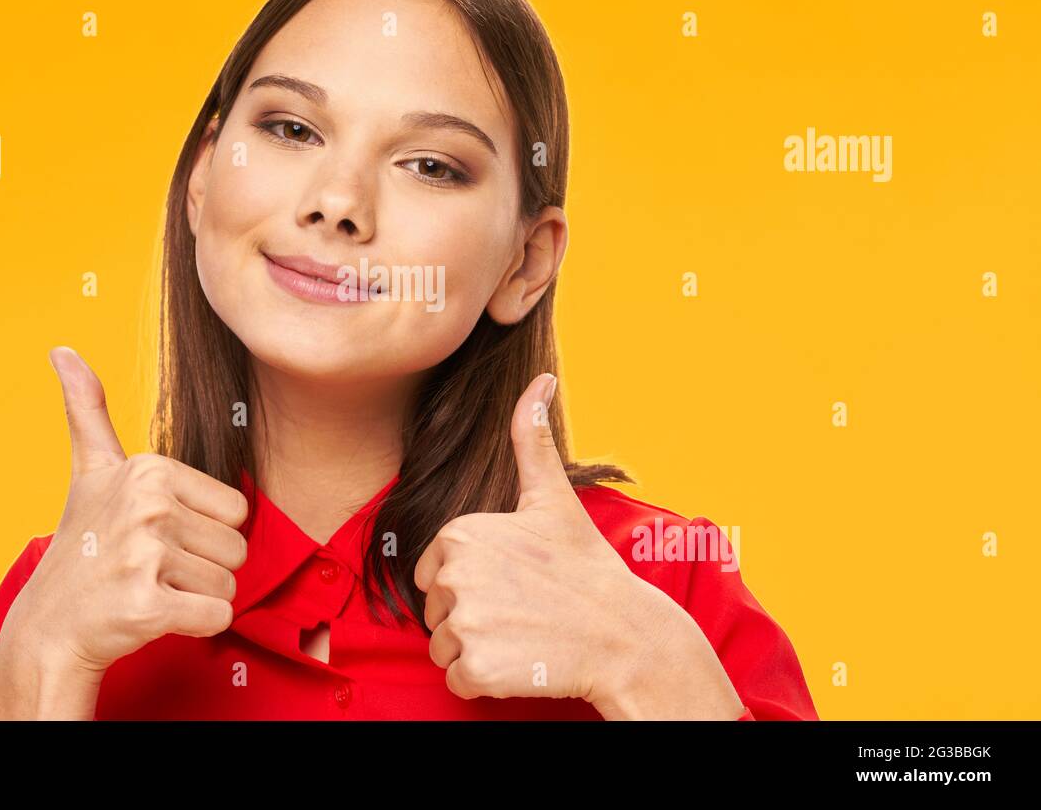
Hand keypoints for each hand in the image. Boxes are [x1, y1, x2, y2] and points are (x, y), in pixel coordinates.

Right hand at [3, 346, 249, 677]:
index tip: (157, 536)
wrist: (49, 628)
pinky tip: (153, 616)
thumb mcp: (90, 472)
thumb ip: (88, 411)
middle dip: (203, 568)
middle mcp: (147, 505)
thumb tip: (63, 350)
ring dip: (197, 598)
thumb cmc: (83, 546)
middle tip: (152, 570)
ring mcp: (145, 556)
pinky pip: (217, 616)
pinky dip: (195, 625)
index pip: (236, 509)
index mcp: (148, 469)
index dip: (205, 531)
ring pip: (229, 584)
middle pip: (237, 548)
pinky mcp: (147, 605)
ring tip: (149, 590)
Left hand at [413, 373, 744, 718]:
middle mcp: (455, 575)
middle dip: (472, 616)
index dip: (471, 581)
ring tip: (522, 634)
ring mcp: (465, 623)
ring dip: (476, 649)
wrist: (624, 636)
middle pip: (436, 609)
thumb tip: (539, 378)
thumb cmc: (585, 566)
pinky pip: (456, 679)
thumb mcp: (553, 498)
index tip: (512, 582)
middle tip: (521, 609)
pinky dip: (483, 680)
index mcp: (461, 533)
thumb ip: (532, 438)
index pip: (434, 570)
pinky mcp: (476, 668)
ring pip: (443, 646)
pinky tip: (520, 660)